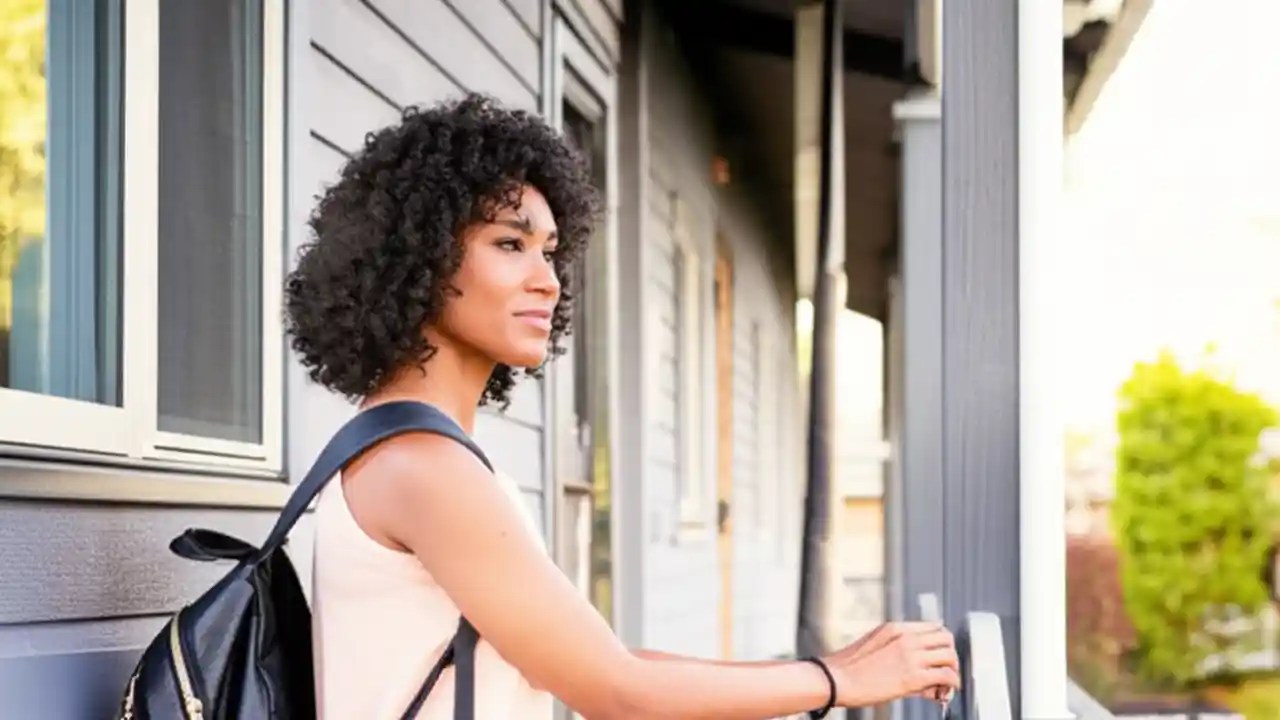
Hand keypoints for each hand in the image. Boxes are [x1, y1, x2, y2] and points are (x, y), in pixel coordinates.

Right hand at [822, 622, 959, 706]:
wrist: (835, 678)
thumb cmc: (848, 667)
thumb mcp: (874, 646)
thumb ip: (897, 649)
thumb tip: (913, 662)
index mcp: (896, 628)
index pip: (933, 626)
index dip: (940, 642)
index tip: (939, 655)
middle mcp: (907, 638)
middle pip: (946, 638)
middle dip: (949, 654)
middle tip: (944, 669)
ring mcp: (911, 656)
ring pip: (951, 656)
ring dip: (952, 670)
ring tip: (944, 683)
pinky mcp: (914, 677)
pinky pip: (947, 676)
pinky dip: (951, 685)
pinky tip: (943, 692)